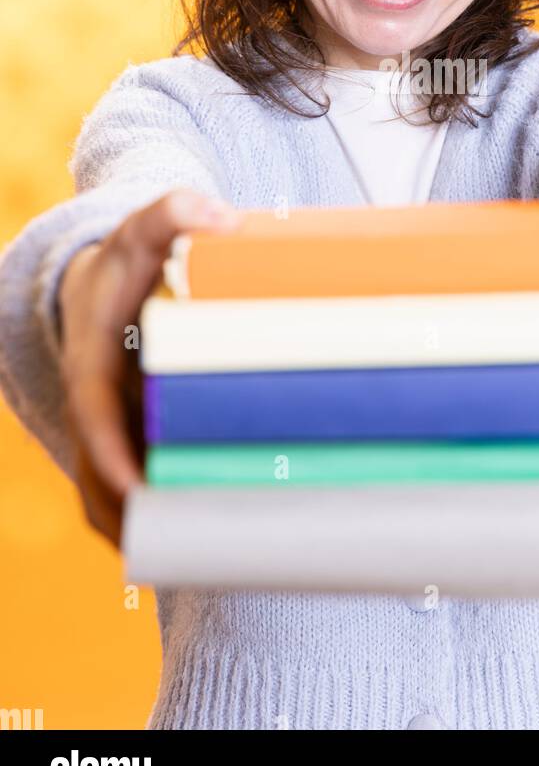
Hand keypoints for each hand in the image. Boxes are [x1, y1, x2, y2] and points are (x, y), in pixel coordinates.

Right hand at [57, 190, 237, 546]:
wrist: (103, 288)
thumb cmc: (125, 264)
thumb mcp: (142, 231)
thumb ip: (172, 214)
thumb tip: (218, 215)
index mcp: (92, 371)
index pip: (96, 424)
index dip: (112, 461)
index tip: (139, 491)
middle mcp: (96, 414)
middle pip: (108, 480)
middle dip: (144, 515)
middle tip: (206, 534)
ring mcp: (110, 436)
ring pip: (122, 500)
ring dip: (159, 530)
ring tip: (220, 551)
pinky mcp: (130, 447)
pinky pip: (140, 495)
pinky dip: (165, 521)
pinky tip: (211, 543)